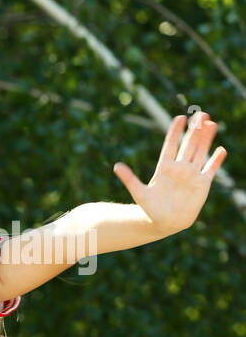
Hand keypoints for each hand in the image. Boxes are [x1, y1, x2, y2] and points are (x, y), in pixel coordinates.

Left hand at [114, 110, 227, 235]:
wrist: (165, 222)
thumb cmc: (151, 208)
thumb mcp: (139, 193)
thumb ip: (129, 179)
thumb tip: (116, 166)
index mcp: (164, 167)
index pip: (171, 145)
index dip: (175, 132)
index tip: (180, 117)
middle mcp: (180, 168)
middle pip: (188, 145)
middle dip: (195, 130)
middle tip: (201, 114)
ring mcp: (192, 174)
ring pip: (201, 152)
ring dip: (206, 139)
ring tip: (212, 124)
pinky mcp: (202, 184)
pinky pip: (211, 169)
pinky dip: (216, 160)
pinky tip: (220, 150)